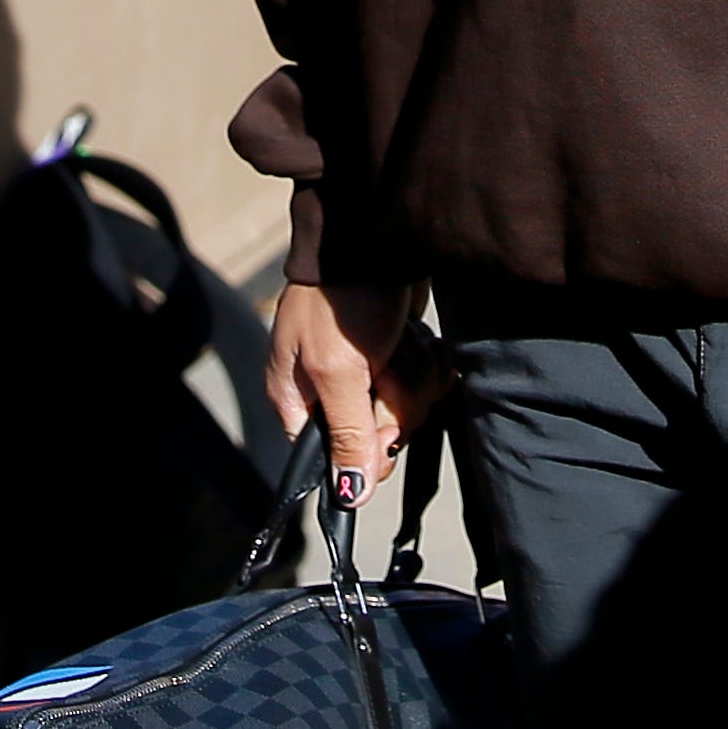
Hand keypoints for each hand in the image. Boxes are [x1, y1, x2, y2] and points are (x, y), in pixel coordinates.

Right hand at [262, 282, 427, 506]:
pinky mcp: (399, 352)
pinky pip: (423, 382)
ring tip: (402, 343)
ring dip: (414, 377)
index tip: (379, 427)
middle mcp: (330, 388)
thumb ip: (348, 434)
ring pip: (405, 409)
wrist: (379, 233)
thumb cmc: (344, 296)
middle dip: (394, 402)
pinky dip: (429, 363)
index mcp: (298, 396)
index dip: (360, 450)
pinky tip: (421, 340)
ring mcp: (368, 370)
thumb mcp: (339, 370)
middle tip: (387, 367)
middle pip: (375, 436)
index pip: (330, 457)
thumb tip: (350, 495)